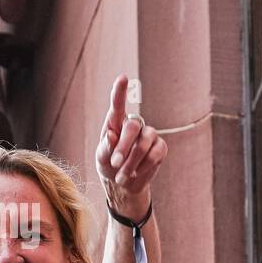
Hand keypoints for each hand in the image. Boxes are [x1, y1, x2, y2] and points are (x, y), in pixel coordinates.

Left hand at [96, 75, 166, 219]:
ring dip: (131, 162)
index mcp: (115, 123)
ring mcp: (148, 135)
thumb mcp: (101, 158)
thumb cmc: (108, 165)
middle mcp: (134, 125)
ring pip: (144, 143)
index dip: (120, 91)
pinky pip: (154, 154)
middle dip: (123, 147)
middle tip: (114, 163)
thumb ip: (105, 147)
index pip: (118, 105)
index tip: (122, 78)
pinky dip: (143, 166)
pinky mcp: (159, 148)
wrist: (123, 184)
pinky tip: (136, 172)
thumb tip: (111, 134)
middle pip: (132, 126)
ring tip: (121, 176)